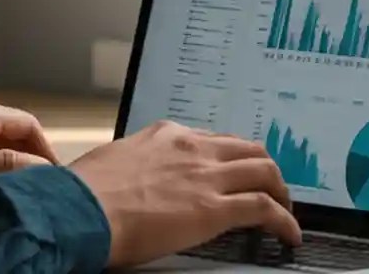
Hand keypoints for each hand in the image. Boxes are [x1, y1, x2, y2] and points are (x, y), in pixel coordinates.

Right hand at [68, 120, 300, 268]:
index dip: (230, 157)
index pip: (214, 140)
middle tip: (269, 187)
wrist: (79, 208)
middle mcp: (193, 148)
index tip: (234, 170)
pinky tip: (289, 234)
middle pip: (248, 149)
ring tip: (285, 208)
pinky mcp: (215, 208)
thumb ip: (136, 164)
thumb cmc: (84, 191)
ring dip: (280, 191)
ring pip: (265, 172)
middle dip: (264, 168)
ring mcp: (206, 176)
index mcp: (167, 135)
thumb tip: (134, 179)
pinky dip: (284, 221)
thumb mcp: (114, 160)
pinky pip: (265, 209)